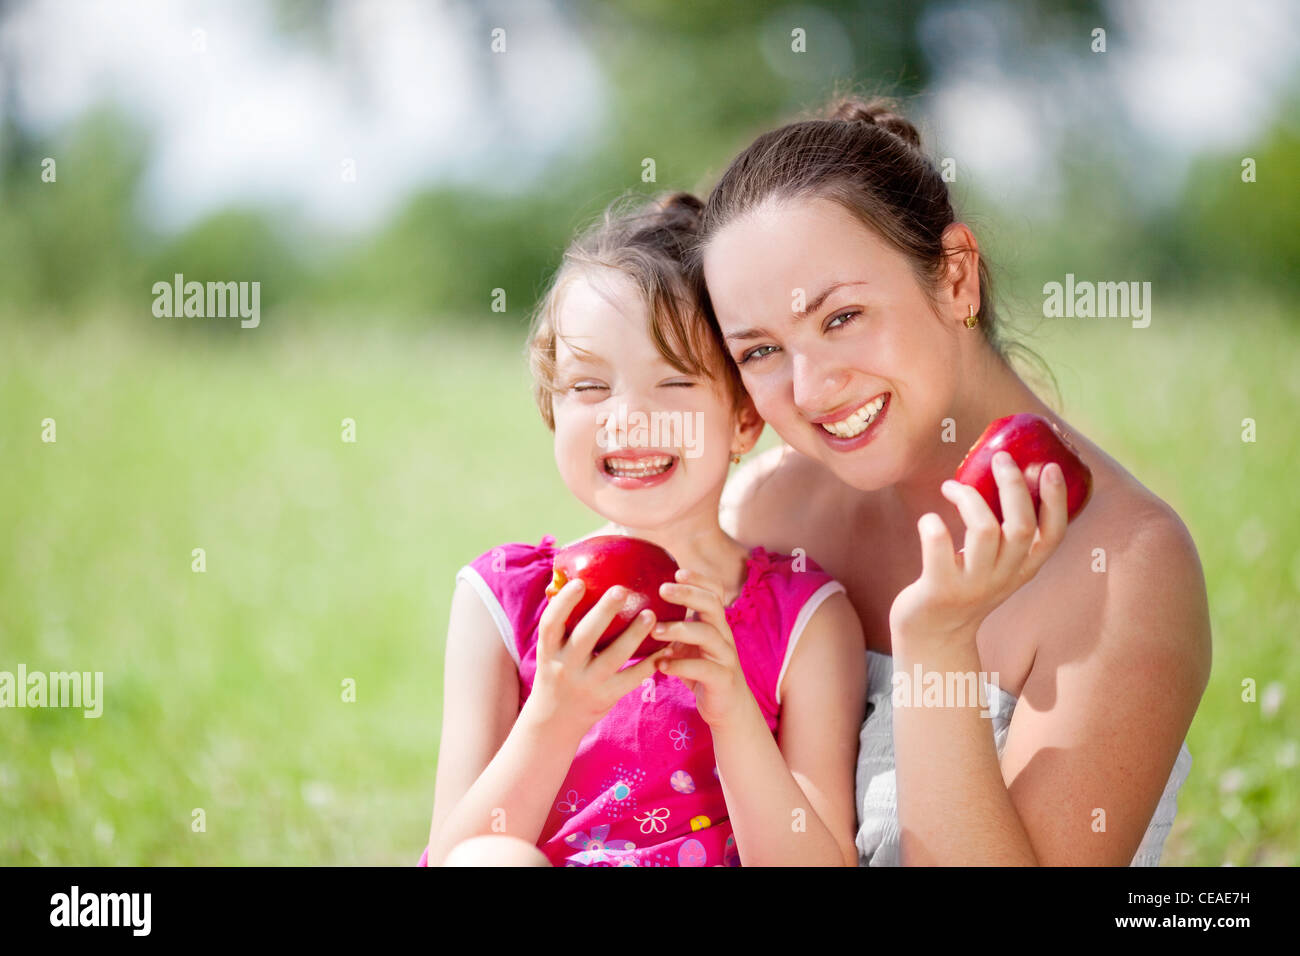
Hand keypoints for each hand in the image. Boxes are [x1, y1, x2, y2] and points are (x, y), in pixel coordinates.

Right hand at [528, 579, 672, 740]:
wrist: (554, 719)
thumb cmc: (558, 669)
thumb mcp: (552, 649)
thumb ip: (563, 621)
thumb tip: (571, 576)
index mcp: (548, 650)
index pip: (551, 624)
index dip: (563, 603)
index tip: (580, 582)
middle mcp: (565, 667)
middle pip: (584, 638)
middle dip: (602, 613)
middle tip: (622, 589)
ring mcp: (587, 684)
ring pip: (613, 658)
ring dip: (633, 636)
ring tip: (650, 614)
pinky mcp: (606, 697)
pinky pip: (631, 679)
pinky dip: (649, 663)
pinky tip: (665, 648)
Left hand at [653, 567, 756, 731]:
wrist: (727, 708)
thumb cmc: (699, 671)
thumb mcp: (686, 645)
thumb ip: (670, 627)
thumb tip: (635, 607)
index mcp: (714, 623)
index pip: (714, 592)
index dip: (698, 579)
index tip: (676, 571)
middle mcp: (723, 635)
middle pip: (713, 605)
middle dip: (688, 594)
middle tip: (662, 589)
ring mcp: (726, 657)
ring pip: (709, 635)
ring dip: (680, 629)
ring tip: (655, 630)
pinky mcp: (723, 679)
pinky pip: (705, 668)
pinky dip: (681, 665)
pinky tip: (661, 665)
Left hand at [889, 451, 1068, 643]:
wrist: (933, 636)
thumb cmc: (964, 587)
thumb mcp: (998, 566)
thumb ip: (1006, 533)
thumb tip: (1007, 475)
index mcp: (1024, 569)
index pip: (1053, 534)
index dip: (1055, 500)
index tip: (1048, 466)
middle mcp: (1004, 577)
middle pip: (1020, 525)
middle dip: (1012, 485)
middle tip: (1000, 458)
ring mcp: (972, 584)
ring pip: (984, 531)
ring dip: (968, 498)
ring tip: (951, 486)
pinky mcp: (939, 589)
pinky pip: (938, 547)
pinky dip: (932, 525)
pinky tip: (928, 518)